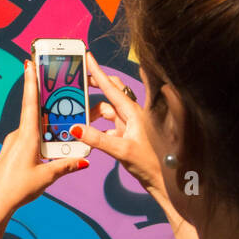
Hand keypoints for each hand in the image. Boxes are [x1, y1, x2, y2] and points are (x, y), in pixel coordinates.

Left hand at [0, 59, 88, 238]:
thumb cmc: (17, 189)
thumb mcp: (46, 177)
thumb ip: (65, 166)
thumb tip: (84, 161)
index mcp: (26, 136)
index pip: (30, 102)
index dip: (30, 81)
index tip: (29, 62)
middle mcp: (17, 136)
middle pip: (36, 116)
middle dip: (49, 108)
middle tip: (61, 97)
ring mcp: (11, 145)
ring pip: (33, 132)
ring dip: (46, 131)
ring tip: (62, 135)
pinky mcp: (9, 154)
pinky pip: (27, 143)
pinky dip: (38, 143)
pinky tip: (47, 153)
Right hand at [75, 52, 165, 194]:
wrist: (162, 181)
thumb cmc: (150, 163)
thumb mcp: (121, 150)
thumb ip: (97, 139)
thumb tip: (76, 128)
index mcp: (133, 112)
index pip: (111, 87)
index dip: (98, 72)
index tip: (87, 57)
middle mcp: (132, 114)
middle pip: (110, 93)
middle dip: (95, 87)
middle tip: (77, 84)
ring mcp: (129, 125)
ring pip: (107, 111)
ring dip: (92, 114)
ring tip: (78, 120)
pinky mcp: (126, 135)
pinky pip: (107, 126)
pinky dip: (96, 128)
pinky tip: (87, 135)